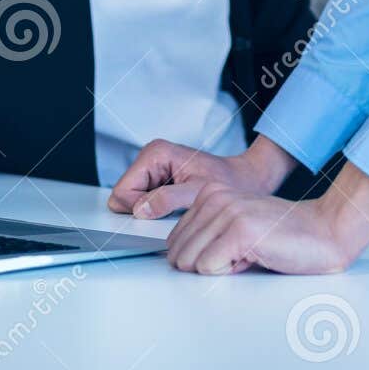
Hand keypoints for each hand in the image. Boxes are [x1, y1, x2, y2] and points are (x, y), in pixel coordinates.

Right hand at [107, 136, 295, 218]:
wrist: (246, 179)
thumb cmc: (228, 181)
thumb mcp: (199, 192)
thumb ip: (168, 199)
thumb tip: (140, 210)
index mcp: (155, 154)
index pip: (122, 191)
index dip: (137, 209)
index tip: (162, 216)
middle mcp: (150, 158)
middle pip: (124, 197)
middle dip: (143, 212)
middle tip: (172, 215)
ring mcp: (153, 170)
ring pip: (132, 203)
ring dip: (152, 214)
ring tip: (178, 212)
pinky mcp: (159, 181)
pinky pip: (144, 203)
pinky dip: (157, 212)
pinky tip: (177, 211)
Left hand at [164, 160, 368, 274]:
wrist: (325, 232)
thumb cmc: (284, 235)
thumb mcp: (235, 227)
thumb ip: (206, 235)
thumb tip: (177, 261)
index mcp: (210, 193)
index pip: (174, 240)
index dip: (200, 257)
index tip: (227, 252)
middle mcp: (214, 197)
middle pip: (178, 253)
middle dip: (206, 265)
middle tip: (238, 255)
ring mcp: (227, 212)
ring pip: (191, 262)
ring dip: (220, 269)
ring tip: (248, 255)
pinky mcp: (240, 230)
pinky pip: (209, 268)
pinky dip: (230, 273)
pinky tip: (254, 258)